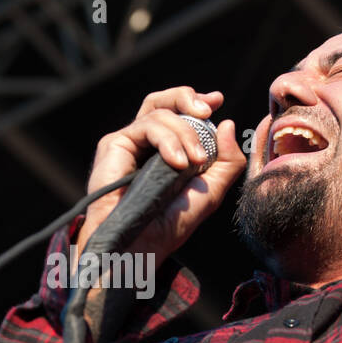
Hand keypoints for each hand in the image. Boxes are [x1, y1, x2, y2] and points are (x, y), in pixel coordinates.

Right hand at [76, 87, 247, 270]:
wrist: (141, 245)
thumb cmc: (169, 224)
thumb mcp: (210, 191)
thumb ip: (226, 160)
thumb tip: (228, 124)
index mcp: (164, 150)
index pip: (177, 114)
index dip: (196, 101)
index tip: (217, 101)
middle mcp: (144, 144)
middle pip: (162, 101)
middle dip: (187, 97)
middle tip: (207, 110)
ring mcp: (128, 143)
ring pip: (159, 113)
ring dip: (185, 133)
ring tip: (194, 161)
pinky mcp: (113, 145)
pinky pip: (146, 127)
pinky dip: (168, 140)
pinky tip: (178, 163)